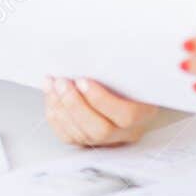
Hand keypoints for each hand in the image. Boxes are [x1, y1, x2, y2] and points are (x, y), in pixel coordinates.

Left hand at [44, 77, 164, 146]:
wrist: (129, 93)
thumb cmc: (131, 79)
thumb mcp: (133, 72)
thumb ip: (121, 68)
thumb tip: (96, 53)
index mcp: (143, 114)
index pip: (126, 116)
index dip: (101, 100)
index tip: (83, 80)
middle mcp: (125, 133)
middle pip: (99, 130)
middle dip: (75, 104)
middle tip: (62, 82)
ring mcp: (106, 141)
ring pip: (81, 135)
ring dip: (61, 108)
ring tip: (53, 85)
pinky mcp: (87, 142)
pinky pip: (68, 136)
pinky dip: (55, 116)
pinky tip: (51, 96)